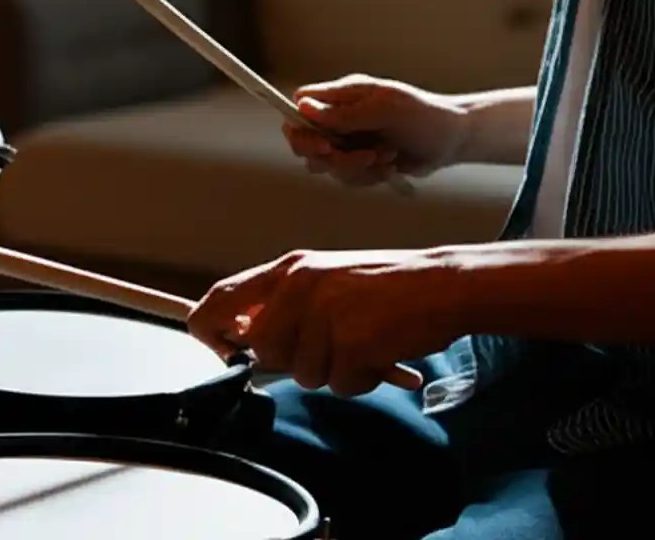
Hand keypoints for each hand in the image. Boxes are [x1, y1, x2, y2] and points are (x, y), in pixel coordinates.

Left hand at [187, 249, 469, 395]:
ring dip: (333, 371)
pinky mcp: (352, 344)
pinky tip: (379, 354)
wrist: (443, 285)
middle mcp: (301, 288)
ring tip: (361, 344)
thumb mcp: (325, 281)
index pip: (222, 298)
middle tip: (328, 349)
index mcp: (290, 269)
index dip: (210, 329)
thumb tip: (244, 341)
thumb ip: (284, 306)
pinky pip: (340, 386)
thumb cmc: (385, 288)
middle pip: (263, 350)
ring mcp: (326, 316)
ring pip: (303, 374)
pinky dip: (361, 380)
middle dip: (291, 362)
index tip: (224, 349)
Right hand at [284, 74, 469, 185]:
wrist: (452, 140)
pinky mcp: (359, 162)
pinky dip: (368, 176)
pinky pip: (347, 178)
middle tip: (362, 156)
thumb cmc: (424, 116)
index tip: (324, 143)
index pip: (300, 105)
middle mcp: (340, 118)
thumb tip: (303, 107)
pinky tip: (390, 167)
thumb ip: (344, 112)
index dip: (300, 126)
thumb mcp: (385, 110)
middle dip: (331, 157)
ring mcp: (348, 141)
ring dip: (356, 167)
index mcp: (342, 96)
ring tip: (386, 157)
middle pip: (306, 142)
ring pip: (326, 165)